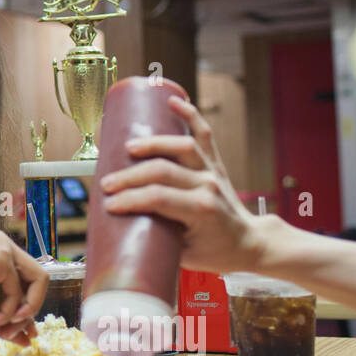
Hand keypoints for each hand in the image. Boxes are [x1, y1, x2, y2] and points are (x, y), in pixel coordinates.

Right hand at [0, 230, 46, 343]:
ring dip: (23, 312)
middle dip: (32, 309)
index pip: (28, 277)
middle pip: (39, 278)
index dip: (31, 304)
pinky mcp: (1, 258)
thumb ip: (2, 321)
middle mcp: (4, 244)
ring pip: (37, 282)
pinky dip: (8, 312)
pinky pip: (17, 292)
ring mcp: (4, 248)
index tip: (26, 330)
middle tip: (18, 331)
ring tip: (4, 328)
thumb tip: (25, 339)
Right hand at [97, 95, 266, 274]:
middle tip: (107, 185)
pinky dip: (190, 113)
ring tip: (128, 148)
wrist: (248, 242)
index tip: (109, 205)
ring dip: (152, 144)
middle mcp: (207, 185)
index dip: (129, 199)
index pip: (157, 198)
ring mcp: (211, 170)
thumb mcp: (183, 254)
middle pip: (162, 171)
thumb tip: (118, 229)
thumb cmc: (216, 251)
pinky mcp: (214, 161)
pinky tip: (172, 101)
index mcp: (201, 210)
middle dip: (129, 177)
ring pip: (180, 146)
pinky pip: (203, 132)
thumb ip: (154, 238)